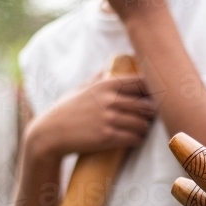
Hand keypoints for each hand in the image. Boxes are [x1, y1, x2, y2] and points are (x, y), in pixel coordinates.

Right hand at [25, 72, 155, 162]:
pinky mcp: (107, 137)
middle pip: (146, 105)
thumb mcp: (81, 88)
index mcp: (106, 85)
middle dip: (152, 113)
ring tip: (143, 129)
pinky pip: (134, 138)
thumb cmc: (66, 110)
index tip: (155, 97)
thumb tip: (111, 66)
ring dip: (145, 128)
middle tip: (151, 117)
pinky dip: (138, 140)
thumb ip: (98, 77)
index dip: (153, 91)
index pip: (142, 83)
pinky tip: (136, 139)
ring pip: (142, 124)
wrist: (50, 133)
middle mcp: (110, 100)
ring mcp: (109, 119)